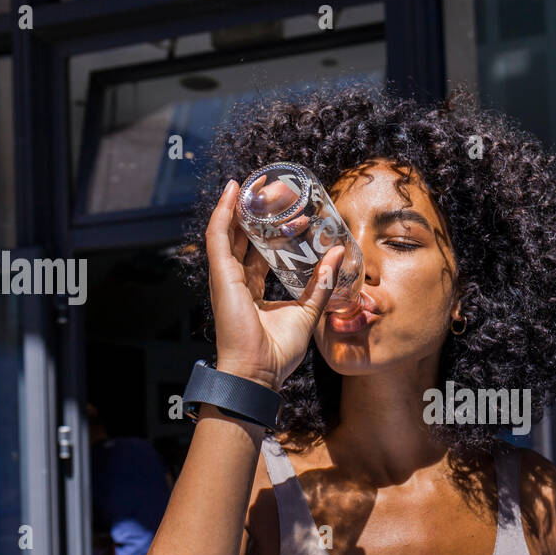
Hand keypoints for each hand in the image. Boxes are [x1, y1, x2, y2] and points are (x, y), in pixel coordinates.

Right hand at [205, 177, 346, 389]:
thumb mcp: (307, 312)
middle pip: (240, 240)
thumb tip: (337, 255)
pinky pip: (218, 237)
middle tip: (266, 192)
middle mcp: (236, 282)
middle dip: (251, 215)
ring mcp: (225, 279)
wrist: (258, 371)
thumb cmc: (277, 352)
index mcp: (252, 292)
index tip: (283, 215)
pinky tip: (233, 192)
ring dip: (236, 207)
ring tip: (248, 183)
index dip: (267, 234)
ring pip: (227, 233)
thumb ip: (320, 284)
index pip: (256, 255)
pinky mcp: (221, 276)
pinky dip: (223, 213)